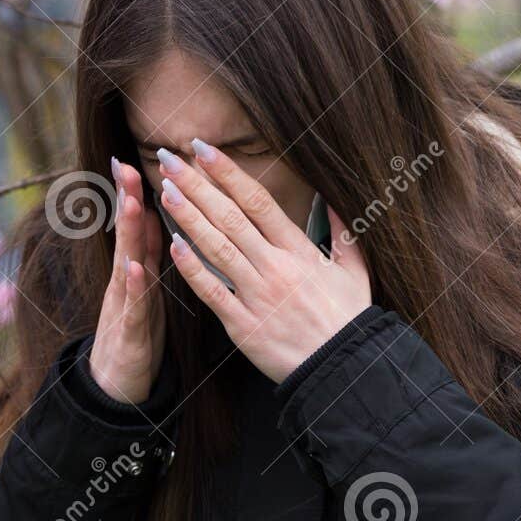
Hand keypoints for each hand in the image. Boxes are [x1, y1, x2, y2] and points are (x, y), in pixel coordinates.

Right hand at [87, 158, 165, 403]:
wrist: (116, 388)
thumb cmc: (136, 335)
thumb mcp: (144, 289)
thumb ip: (147, 253)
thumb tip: (153, 211)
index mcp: (137, 272)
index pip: (138, 226)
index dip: (136, 193)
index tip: (136, 158)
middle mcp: (126, 284)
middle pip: (127, 237)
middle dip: (127, 200)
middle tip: (127, 166)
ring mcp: (124, 308)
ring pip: (126, 265)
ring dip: (127, 234)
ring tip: (131, 204)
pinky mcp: (128, 335)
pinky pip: (132, 308)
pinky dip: (133, 287)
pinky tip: (134, 268)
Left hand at [156, 140, 370, 382]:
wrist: (346, 370)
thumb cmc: (350, 320)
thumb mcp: (356, 272)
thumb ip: (343, 234)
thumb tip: (333, 202)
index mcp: (299, 251)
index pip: (258, 201)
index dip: (229, 173)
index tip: (204, 150)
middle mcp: (275, 267)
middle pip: (230, 217)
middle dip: (197, 185)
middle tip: (169, 158)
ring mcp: (257, 296)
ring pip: (217, 248)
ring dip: (189, 217)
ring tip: (165, 190)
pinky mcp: (243, 325)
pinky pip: (213, 292)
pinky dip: (192, 269)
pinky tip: (172, 245)